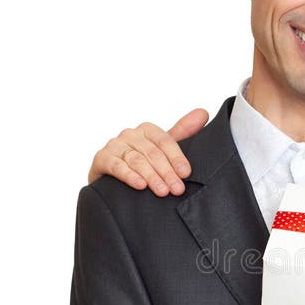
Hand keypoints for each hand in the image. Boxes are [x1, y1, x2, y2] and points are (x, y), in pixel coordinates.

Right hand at [88, 108, 208, 195]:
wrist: (113, 184)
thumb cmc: (143, 165)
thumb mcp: (163, 150)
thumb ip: (182, 133)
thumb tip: (203, 112)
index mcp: (147, 130)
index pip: (165, 141)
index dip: (176, 157)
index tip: (186, 173)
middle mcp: (130, 134)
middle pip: (152, 152)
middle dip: (166, 172)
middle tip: (177, 189)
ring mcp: (114, 145)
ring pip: (136, 160)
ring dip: (151, 176)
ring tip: (162, 191)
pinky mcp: (101, 159)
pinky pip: (116, 166)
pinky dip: (129, 175)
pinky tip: (140, 185)